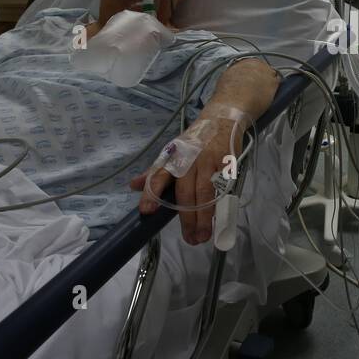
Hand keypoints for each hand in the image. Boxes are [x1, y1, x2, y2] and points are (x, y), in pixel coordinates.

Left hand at [131, 114, 242, 244]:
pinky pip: (221, 188)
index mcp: (172, 157)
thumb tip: (132, 186)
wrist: (221, 119)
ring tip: (203, 236)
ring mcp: (208, 161)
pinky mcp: (226, 163)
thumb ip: (155, 172)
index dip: (151, 193)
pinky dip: (219, 205)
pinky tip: (218, 219)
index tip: (147, 211)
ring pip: (205, 194)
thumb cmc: (194, 140)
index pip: (158, 176)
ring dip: (204, 218)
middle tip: (189, 239)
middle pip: (185, 193)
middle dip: (187, 218)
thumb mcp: (173, 152)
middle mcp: (188, 159)